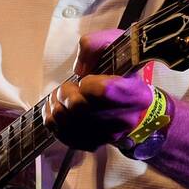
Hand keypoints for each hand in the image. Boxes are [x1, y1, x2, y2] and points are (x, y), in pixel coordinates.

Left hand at [42, 29, 154, 150]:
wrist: (128, 98)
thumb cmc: (120, 69)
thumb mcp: (113, 44)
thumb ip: (94, 46)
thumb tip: (79, 70)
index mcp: (136, 94)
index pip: (104, 92)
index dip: (88, 84)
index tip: (88, 79)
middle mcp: (125, 120)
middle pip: (79, 108)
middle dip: (66, 92)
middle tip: (70, 86)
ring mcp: (108, 136)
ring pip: (67, 122)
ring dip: (56, 104)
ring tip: (62, 96)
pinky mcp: (92, 144)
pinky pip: (60, 135)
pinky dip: (52, 119)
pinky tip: (58, 108)